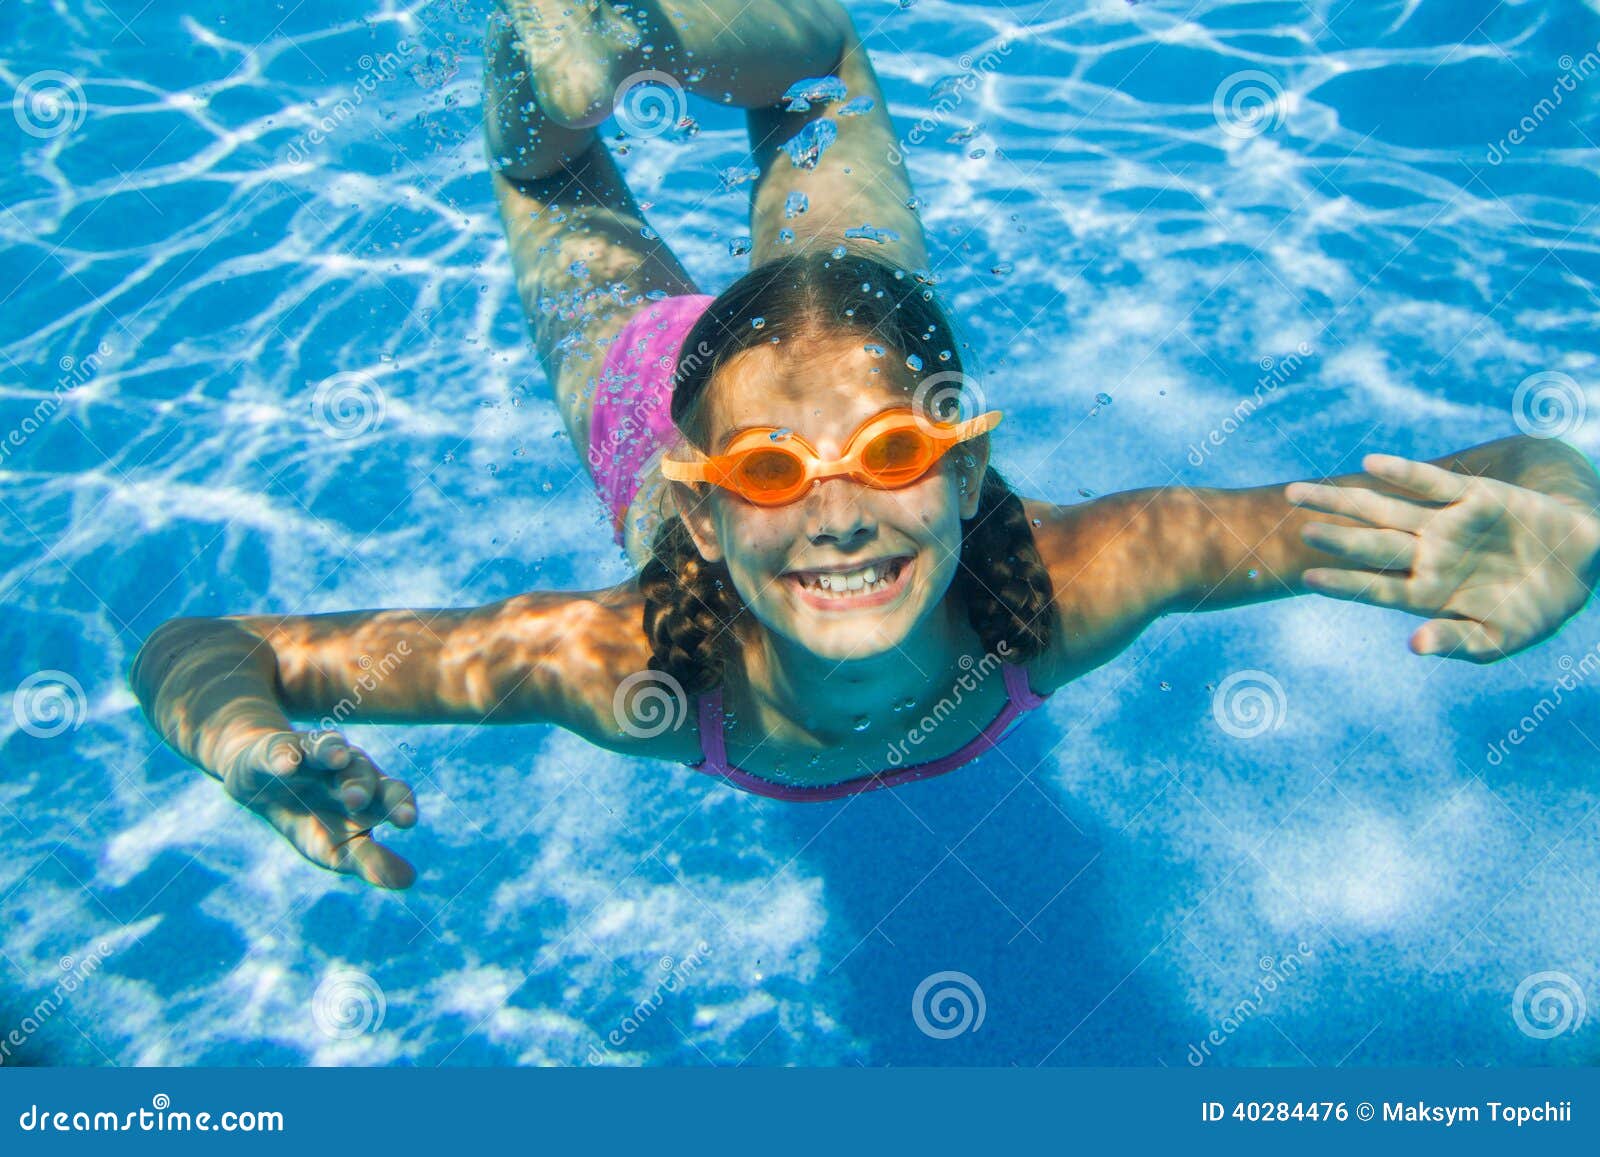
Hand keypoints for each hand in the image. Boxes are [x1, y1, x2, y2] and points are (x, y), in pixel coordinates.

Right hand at [218, 729, 418, 889]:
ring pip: (329, 748)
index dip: (401, 805)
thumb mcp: (338, 851)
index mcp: (371, 794)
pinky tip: (287, 765)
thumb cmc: (314, 823)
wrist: (266, 789)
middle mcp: (349, 769)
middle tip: (357, 801)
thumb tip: (410, 880)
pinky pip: (283, 748)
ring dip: (333, 754)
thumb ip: (371, 862)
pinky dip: (285, 755)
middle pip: (362, 772)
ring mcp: (316, 755)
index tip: (406, 821)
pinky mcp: (279, 749)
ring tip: (338, 759)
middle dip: (362, 784)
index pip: (393, 795)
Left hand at [1284, 453, 1599, 662]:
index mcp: (1427, 593)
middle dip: (1332, 536)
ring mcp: (1445, 525)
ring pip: (1384, 510)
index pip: (1374, 587)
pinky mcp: (1473, 496)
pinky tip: (1371, 464)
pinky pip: (1431, 482)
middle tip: (1291, 527)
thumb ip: (1456, 642)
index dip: (1342, 583)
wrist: (1583, 568)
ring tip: (1297, 494)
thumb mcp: (1499, 639)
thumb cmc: (1534, 611)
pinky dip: (1403, 472)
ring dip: (1343, 501)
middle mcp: (1426, 556)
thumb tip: (1415, 646)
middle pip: (1368, 544)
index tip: (1307, 579)